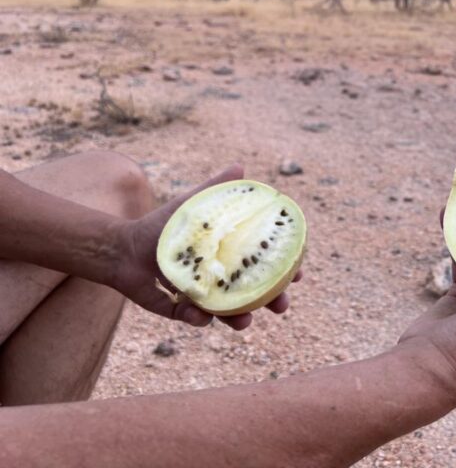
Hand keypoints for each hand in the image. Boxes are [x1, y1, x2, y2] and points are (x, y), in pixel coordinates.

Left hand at [112, 165, 301, 329]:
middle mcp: (221, 279)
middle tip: (281, 306)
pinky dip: (198, 317)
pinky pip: (194, 318)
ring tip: (244, 323)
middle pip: (254, 294)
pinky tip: (201, 314)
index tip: (297, 273)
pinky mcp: (181, 310)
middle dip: (272, 301)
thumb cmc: (164, 225)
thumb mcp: (193, 205)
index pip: (264, 265)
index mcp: (229, 256)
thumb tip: (241, 167)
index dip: (284, 270)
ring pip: (229, 313)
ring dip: (239, 319)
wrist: (124, 247)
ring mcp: (203, 297)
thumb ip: (217, 188)